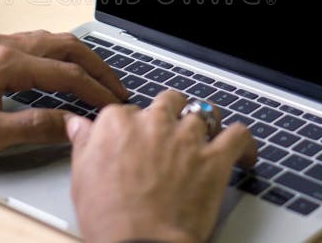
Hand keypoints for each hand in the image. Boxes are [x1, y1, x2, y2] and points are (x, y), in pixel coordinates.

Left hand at [0, 30, 128, 158]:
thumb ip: (34, 126)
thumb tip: (71, 125)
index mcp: (7, 62)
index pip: (67, 74)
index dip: (95, 91)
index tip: (114, 107)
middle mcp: (3, 44)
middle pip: (64, 45)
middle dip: (95, 64)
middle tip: (115, 86)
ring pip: (48, 40)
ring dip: (75, 56)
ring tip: (94, 77)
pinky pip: (31, 44)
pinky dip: (55, 55)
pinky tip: (56, 71)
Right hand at [66, 90, 256, 242]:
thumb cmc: (109, 220)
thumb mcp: (81, 178)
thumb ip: (84, 144)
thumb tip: (79, 127)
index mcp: (116, 124)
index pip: (126, 110)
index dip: (133, 126)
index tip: (135, 139)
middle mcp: (153, 123)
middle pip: (168, 102)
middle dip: (170, 113)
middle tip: (169, 133)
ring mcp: (186, 138)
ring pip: (203, 113)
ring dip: (204, 125)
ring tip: (204, 139)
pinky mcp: (214, 159)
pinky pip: (238, 135)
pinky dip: (242, 141)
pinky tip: (240, 150)